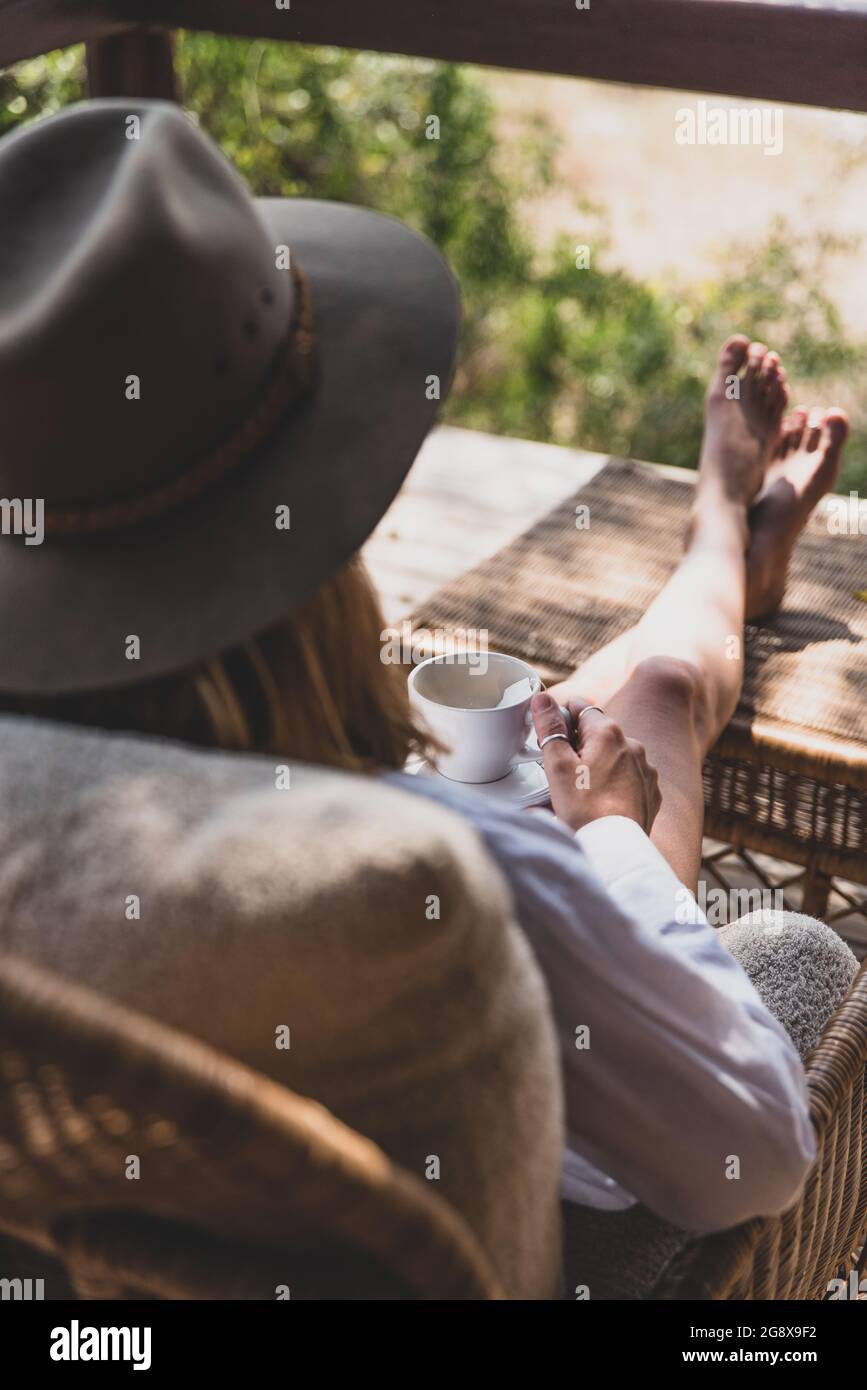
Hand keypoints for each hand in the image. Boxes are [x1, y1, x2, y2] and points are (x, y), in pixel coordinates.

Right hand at [530, 691, 660, 834]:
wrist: (614, 848)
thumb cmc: (584, 809)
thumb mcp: (558, 765)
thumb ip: (551, 727)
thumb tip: (543, 698)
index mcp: (608, 733)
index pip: (580, 708)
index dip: (561, 718)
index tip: (550, 734)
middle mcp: (633, 746)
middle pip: (598, 732)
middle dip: (579, 743)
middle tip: (560, 768)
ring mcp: (645, 769)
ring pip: (615, 755)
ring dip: (598, 763)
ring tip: (580, 789)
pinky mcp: (650, 792)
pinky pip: (629, 777)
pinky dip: (615, 782)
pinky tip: (601, 800)